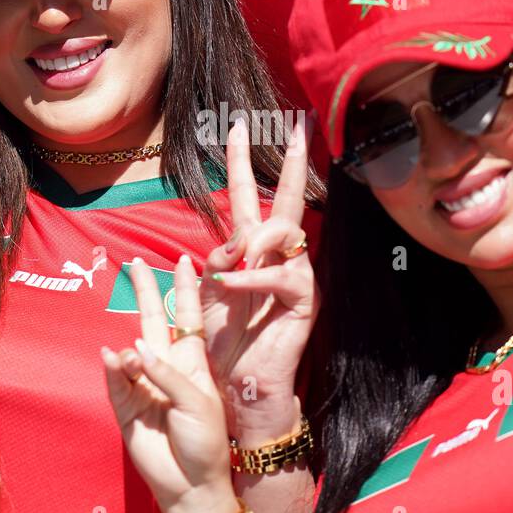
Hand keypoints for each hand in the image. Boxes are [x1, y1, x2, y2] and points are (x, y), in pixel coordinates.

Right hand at [101, 254, 235, 512]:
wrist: (192, 482)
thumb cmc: (206, 441)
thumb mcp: (197, 401)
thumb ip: (167, 374)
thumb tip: (134, 348)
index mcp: (192, 363)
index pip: (187, 317)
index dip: (185, 289)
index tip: (184, 259)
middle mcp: (166, 368)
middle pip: (153, 321)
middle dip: (146, 291)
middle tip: (134, 262)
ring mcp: (144, 386)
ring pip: (131, 352)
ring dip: (131, 349)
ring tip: (135, 358)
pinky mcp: (125, 407)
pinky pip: (115, 381)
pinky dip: (113, 369)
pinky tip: (112, 357)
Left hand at [201, 114, 317, 441]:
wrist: (242, 387)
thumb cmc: (225, 343)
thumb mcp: (210, 295)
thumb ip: (217, 263)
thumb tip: (228, 242)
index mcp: (252, 252)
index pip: (249, 197)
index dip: (243, 163)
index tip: (237, 126)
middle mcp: (279, 258)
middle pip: (287, 202)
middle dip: (289, 164)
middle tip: (296, 128)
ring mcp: (295, 277)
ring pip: (285, 233)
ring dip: (254, 240)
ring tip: (230, 261)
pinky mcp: (303, 302)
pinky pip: (281, 276)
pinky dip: (252, 278)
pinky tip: (232, 284)